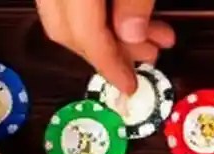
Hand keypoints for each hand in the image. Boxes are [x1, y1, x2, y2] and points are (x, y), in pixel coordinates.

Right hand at [36, 0, 175, 94]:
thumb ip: (134, 2)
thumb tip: (132, 35)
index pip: (81, 34)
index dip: (109, 64)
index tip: (130, 85)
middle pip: (64, 30)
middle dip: (106, 52)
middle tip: (147, 56)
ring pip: (64, 14)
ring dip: (106, 31)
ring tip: (149, 34)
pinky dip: (97, 12)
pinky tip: (129, 12)